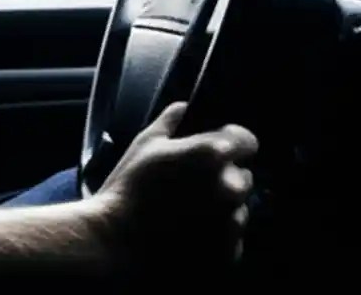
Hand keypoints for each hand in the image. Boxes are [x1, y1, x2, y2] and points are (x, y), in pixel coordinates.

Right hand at [87, 102, 258, 277]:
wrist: (114, 242)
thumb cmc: (127, 189)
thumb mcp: (144, 143)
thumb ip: (172, 120)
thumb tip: (186, 108)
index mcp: (212, 153)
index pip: (247, 140)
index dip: (231, 144)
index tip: (214, 153)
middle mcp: (230, 187)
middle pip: (242, 176)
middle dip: (222, 179)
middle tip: (189, 187)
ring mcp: (231, 223)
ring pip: (237, 209)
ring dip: (220, 209)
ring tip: (184, 215)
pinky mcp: (229, 253)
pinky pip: (231, 239)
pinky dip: (215, 237)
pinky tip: (187, 234)